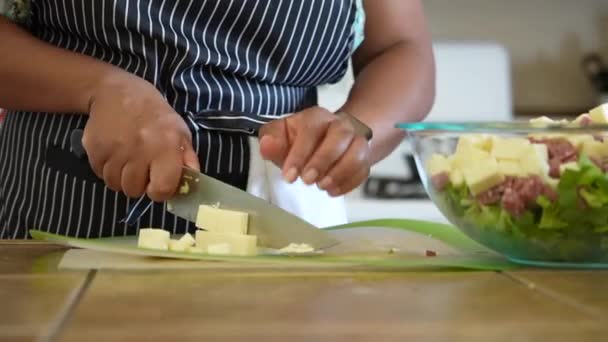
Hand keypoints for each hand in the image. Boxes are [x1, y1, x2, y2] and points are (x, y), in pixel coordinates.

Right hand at [82, 73, 199, 201]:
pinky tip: (115, 152)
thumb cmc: (155, 114)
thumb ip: (187, 160)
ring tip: (128, 158)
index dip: (161, 191)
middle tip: (142, 166)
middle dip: (139, 183)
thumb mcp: (180, 131)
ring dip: (122, 177)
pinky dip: (107, 168)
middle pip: (134, 191)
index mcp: (164, 147)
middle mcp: (138, 150)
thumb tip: (190, 186)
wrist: (116, 91)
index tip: (159, 182)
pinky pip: (99, 173)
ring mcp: (113, 150)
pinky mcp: (93, 148)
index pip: (160, 189)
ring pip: (115, 184)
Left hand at [259, 107, 370, 196]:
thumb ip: (271, 139)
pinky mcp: (365, 157)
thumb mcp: (281, 136)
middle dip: (323, 161)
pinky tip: (333, 191)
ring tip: (322, 186)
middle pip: (340, 136)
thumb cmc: (299, 140)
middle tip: (308, 181)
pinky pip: (364, 168)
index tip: (289, 177)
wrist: (328, 139)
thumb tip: (267, 144)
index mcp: (316, 117)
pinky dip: (350, 182)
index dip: (300, 153)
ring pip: (358, 151)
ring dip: (340, 172)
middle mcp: (339, 124)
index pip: (311, 129)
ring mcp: (356, 140)